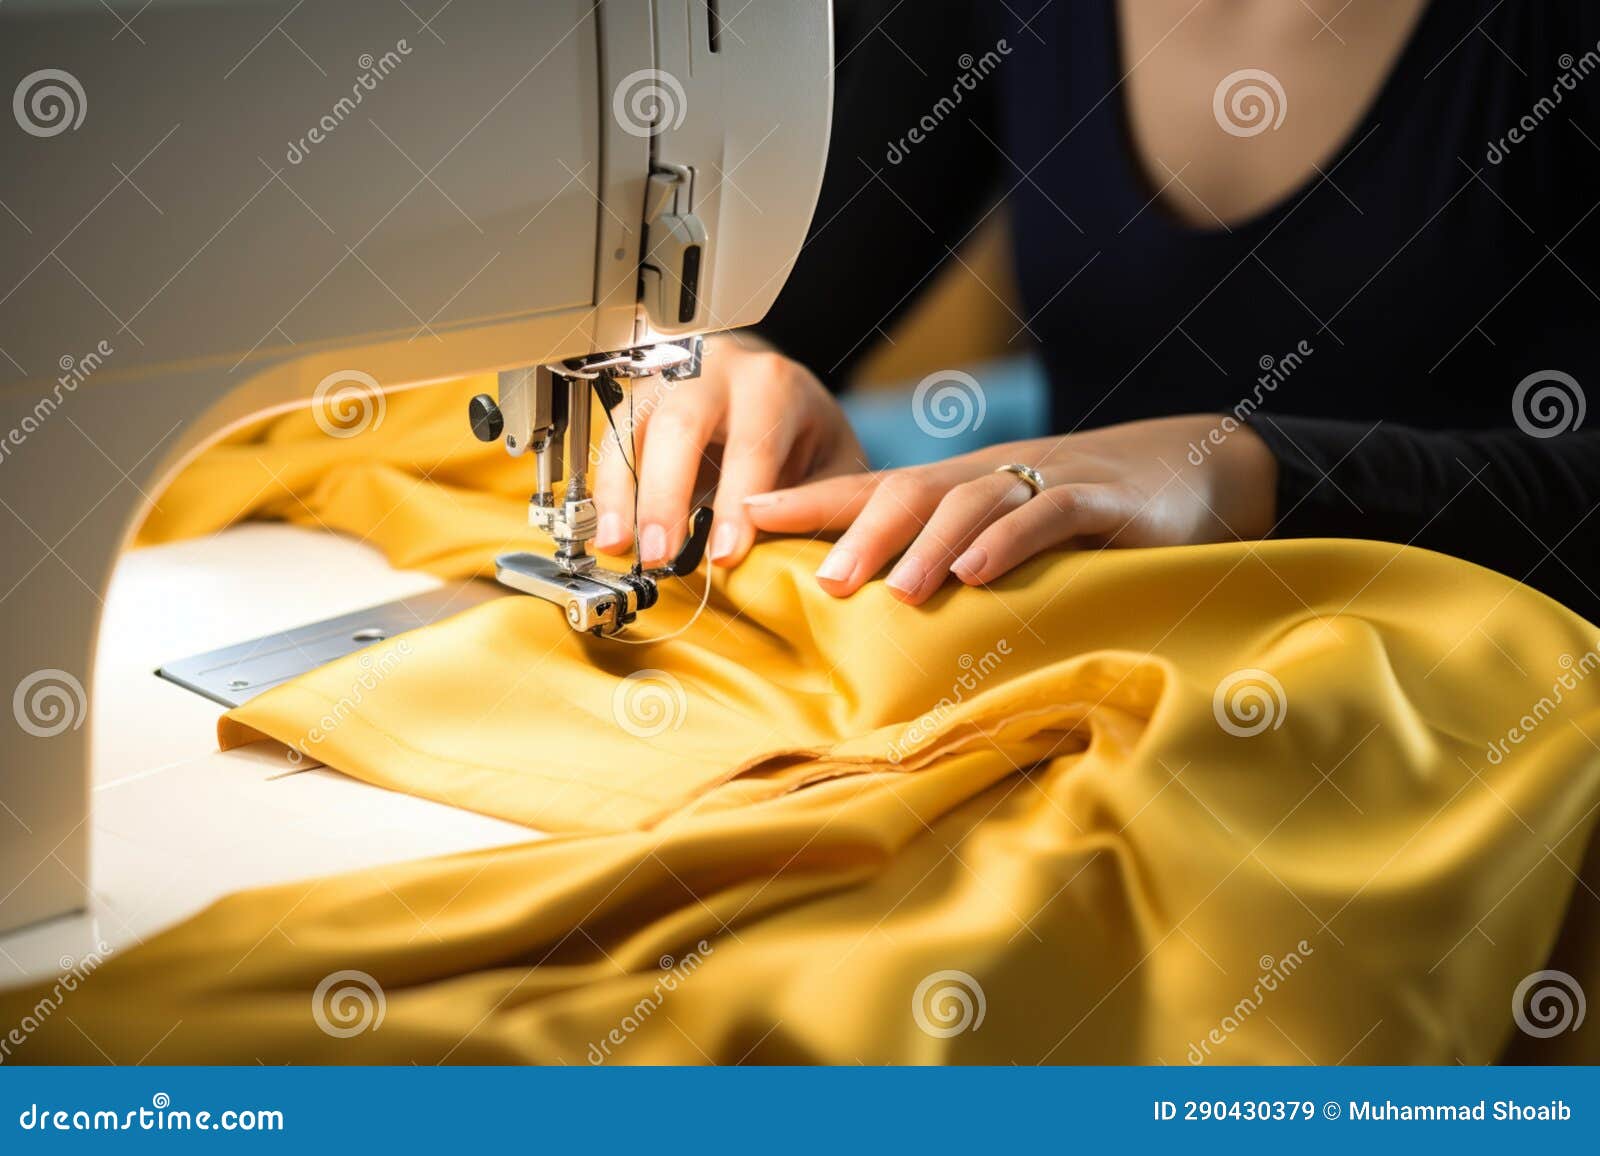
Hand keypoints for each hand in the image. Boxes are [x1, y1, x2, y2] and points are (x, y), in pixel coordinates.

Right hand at [593, 335, 865, 567]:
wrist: (773, 387)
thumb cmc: (805, 431)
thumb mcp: (835, 464)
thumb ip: (814, 506)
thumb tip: (783, 558)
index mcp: (772, 383)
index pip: (752, 445)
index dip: (736, 504)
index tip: (724, 555)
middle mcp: (716, 370)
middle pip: (680, 423)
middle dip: (666, 494)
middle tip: (660, 554)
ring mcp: (669, 379)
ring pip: (634, 425)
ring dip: (620, 491)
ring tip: (617, 544)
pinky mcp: (638, 399)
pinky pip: (612, 438)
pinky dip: (607, 487)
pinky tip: (608, 526)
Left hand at [744, 415, 1278, 602]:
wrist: (1196, 468)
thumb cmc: (1089, 516)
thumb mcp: (1012, 538)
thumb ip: (954, 567)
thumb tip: (877, 624)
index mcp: (960, 487)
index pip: (872, 488)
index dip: (809, 501)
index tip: (745, 519)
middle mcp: (991, 477)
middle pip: (910, 491)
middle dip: (858, 530)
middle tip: (818, 580)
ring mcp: (1046, 481)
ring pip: (970, 501)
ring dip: (925, 545)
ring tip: (890, 590)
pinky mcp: (1100, 500)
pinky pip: (1046, 513)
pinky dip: (1008, 540)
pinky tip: (976, 572)